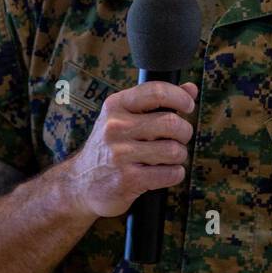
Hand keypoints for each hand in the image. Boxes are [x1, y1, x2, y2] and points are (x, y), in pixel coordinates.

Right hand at [64, 81, 198, 218]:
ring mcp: (120, 154)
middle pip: (172, 123)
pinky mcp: (128, 180)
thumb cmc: (110, 146)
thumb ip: (157, 101)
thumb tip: (191, 88)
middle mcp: (115, 127)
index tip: (188, 106)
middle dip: (184, 132)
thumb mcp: (124, 117)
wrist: (80, 184)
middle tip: (178, 138)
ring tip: (168, 157)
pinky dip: (175, 173)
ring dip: (179, 155)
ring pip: (174, 150)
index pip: (156, 92)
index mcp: (115, 106)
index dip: (180, 97)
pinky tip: (164, 172)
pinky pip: (170, 173)